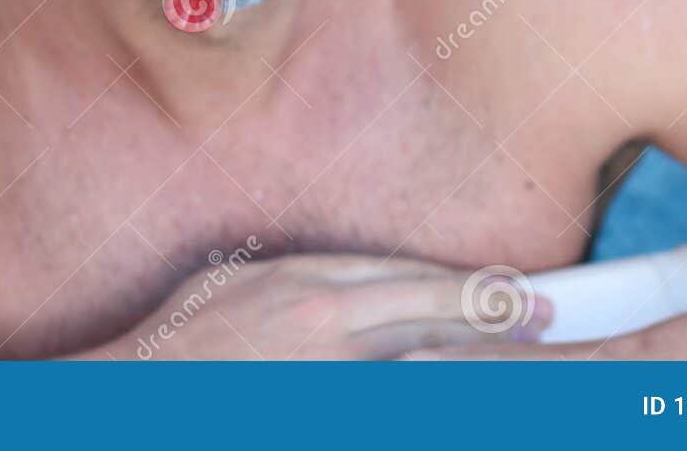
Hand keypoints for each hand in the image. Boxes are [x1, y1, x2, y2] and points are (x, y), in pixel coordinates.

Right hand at [99, 254, 553, 360]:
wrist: (138, 396)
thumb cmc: (181, 340)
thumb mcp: (244, 281)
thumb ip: (312, 278)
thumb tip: (371, 279)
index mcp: (310, 289)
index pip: (416, 279)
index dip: (475, 287)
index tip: (517, 291)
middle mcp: (328, 331)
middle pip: (435, 316)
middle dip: (498, 314)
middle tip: (548, 317)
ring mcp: (329, 379)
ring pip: (426, 365)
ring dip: (478, 360)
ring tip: (529, 358)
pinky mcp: (325, 407)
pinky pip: (396, 397)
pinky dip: (435, 393)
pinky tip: (462, 390)